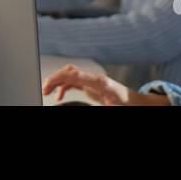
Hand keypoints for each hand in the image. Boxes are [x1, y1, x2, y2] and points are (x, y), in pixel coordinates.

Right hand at [42, 64, 167, 105]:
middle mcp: (94, 78)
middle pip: (70, 71)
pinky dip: (63, 87)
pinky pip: (73, 82)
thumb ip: (99, 105)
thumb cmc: (128, 104)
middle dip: (55, 77)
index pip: (76, 74)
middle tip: (44, 88)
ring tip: (46, 91)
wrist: (137, 102)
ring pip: (69, 75)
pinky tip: (58, 96)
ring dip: (57, 81)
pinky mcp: (91, 85)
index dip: (60, 77)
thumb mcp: (113, 108)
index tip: (49, 83)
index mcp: (99, 82)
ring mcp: (92, 80)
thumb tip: (79, 105)